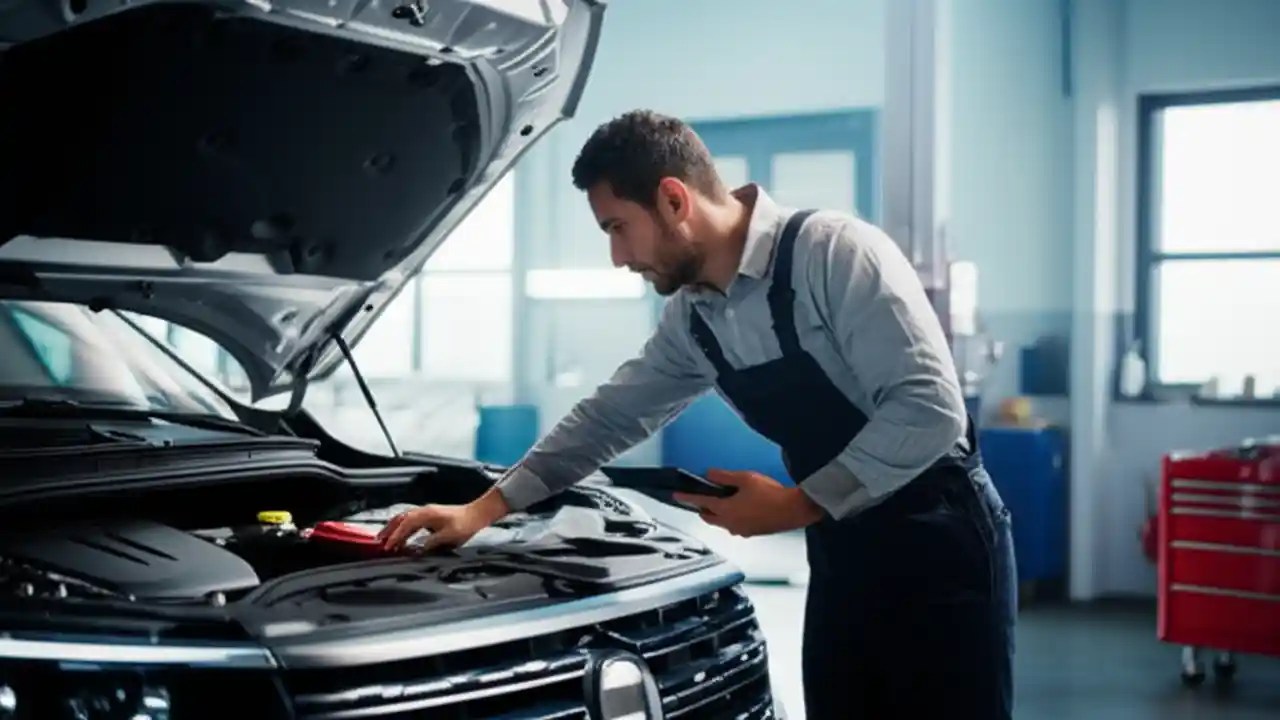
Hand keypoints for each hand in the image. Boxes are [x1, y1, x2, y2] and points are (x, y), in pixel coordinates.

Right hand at [377, 489, 509, 552]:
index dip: (395, 536)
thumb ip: (432, 542)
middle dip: (389, 530)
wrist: (477, 514)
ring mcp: (427, 512)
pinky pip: (411, 521)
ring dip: (394, 529)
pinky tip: (402, 537)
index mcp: (427, 514)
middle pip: (401, 519)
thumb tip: (418, 549)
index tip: (388, 547)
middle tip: (378, 542)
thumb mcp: (449, 536)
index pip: (406, 525)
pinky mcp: (430, 516)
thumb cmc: (465, 524)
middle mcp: (424, 511)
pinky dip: (403, 528)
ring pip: (405, 519)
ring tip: (386, 540)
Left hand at [673, 469, 824, 536]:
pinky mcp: (752, 532)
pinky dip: (731, 517)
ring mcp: (741, 530)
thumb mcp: (745, 478)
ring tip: (723, 500)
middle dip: (702, 508)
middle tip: (701, 498)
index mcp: (725, 510)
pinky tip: (740, 508)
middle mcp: (730, 524)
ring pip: (722, 523)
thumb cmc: (771, 495)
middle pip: (709, 517)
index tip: (677, 496)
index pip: (700, 502)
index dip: (687, 498)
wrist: (794, 510)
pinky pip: (735, 526)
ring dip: (717, 513)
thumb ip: (724, 476)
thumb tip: (710, 474)